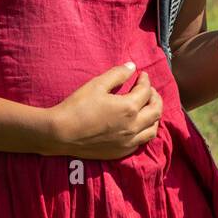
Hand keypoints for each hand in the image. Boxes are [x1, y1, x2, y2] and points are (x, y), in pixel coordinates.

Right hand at [46, 62, 162, 159]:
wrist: (61, 133)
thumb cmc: (78, 106)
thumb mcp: (97, 84)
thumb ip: (117, 74)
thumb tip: (132, 66)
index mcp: (129, 108)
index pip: (145, 91)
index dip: (145, 80)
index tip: (141, 75)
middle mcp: (133, 126)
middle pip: (156, 111)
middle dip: (155, 97)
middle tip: (149, 90)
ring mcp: (128, 141)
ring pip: (152, 130)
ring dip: (154, 117)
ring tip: (147, 108)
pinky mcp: (121, 151)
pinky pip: (141, 142)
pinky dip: (144, 131)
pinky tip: (137, 126)